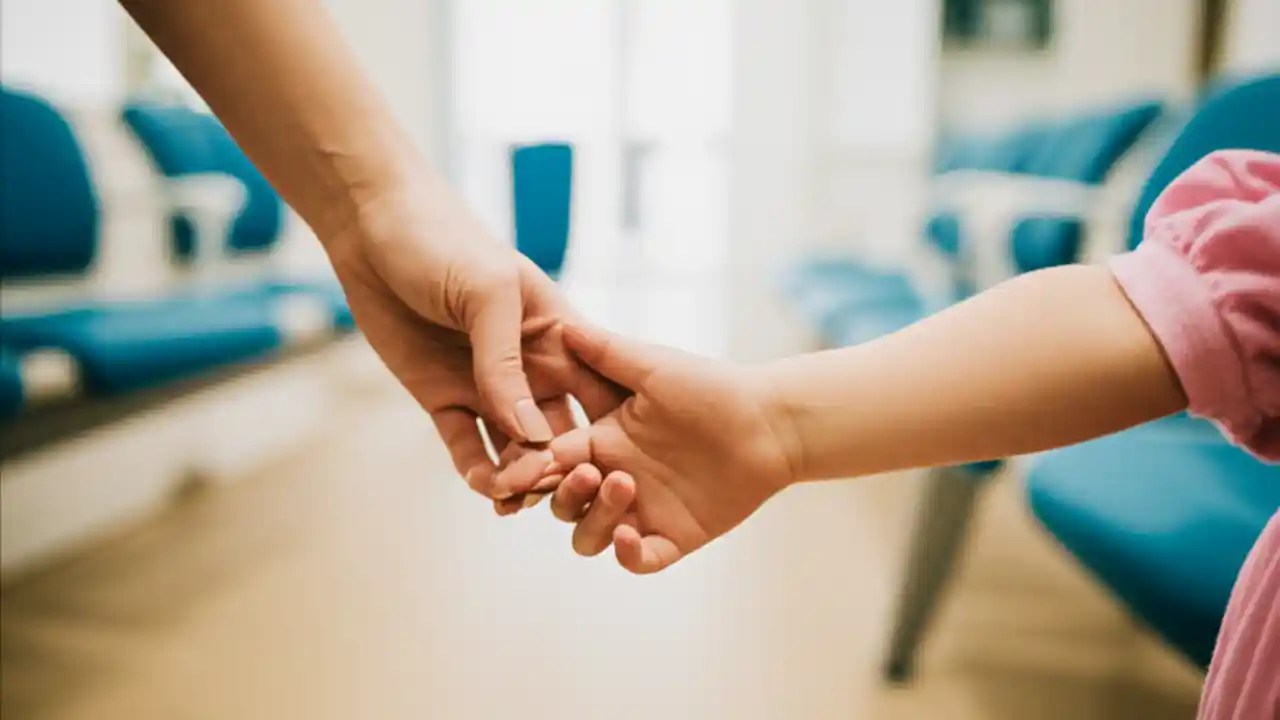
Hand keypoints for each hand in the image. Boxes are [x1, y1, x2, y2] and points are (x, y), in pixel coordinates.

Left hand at [323, 176, 622, 498]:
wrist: (370, 226)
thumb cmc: (443, 240)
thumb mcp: (487, 293)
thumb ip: (507, 363)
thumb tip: (533, 435)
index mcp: (561, 333)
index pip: (601, 389)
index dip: (612, 430)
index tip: (611, 467)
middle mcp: (532, 366)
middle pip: (561, 430)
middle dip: (560, 465)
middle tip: (551, 493)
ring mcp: (488, 385)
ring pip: (516, 448)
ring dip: (519, 477)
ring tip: (512, 500)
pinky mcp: (444, 397)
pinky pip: (468, 445)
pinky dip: (477, 469)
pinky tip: (483, 487)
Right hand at [528, 324, 800, 573]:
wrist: (768, 420)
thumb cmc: (711, 387)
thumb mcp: (654, 366)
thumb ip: (607, 352)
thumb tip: (561, 324)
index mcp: (603, 440)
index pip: (551, 459)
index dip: (534, 464)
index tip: (528, 462)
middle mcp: (615, 477)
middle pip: (563, 503)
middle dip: (565, 493)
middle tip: (589, 473)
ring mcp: (642, 510)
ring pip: (590, 536)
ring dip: (595, 520)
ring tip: (623, 486)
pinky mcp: (673, 536)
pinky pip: (638, 560)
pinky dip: (627, 555)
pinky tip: (630, 537)